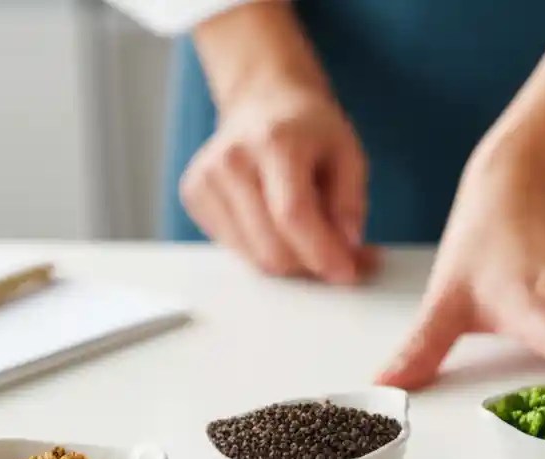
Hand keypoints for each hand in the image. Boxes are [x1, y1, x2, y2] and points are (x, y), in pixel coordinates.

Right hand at [182, 3, 372, 283]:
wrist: (261, 100)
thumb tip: (347, 249)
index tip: (347, 271)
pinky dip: (263, 248)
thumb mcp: (348, 153)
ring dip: (289, 259)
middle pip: (271, 248)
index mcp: (274, 142)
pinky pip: (236, 250)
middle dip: (310, 263)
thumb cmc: (307, 128)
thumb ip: (351, 203)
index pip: (293, 215)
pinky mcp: (193, 197)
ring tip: (306, 231)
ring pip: (254, 258)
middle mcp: (232, 160)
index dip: (323, 253)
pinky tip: (273, 220)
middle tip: (335, 252)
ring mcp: (206, 180)